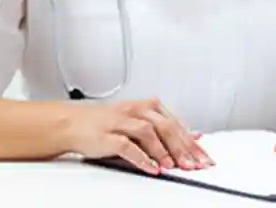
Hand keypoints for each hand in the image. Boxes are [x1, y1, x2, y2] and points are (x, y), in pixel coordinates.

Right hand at [62, 97, 212, 174]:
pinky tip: (152, 168)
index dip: (191, 142)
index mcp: (147, 106)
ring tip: (175, 166)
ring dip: (164, 151)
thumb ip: (166, 129)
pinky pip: (127, 146)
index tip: (204, 157)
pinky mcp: (107, 135)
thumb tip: (194, 136)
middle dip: (183, 148)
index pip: (176, 124)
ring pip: (149, 133)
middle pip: (166, 127)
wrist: (71, 123)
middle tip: (195, 165)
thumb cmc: (106, 124)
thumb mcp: (140, 121)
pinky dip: (142, 158)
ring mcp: (121, 121)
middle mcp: (136, 110)